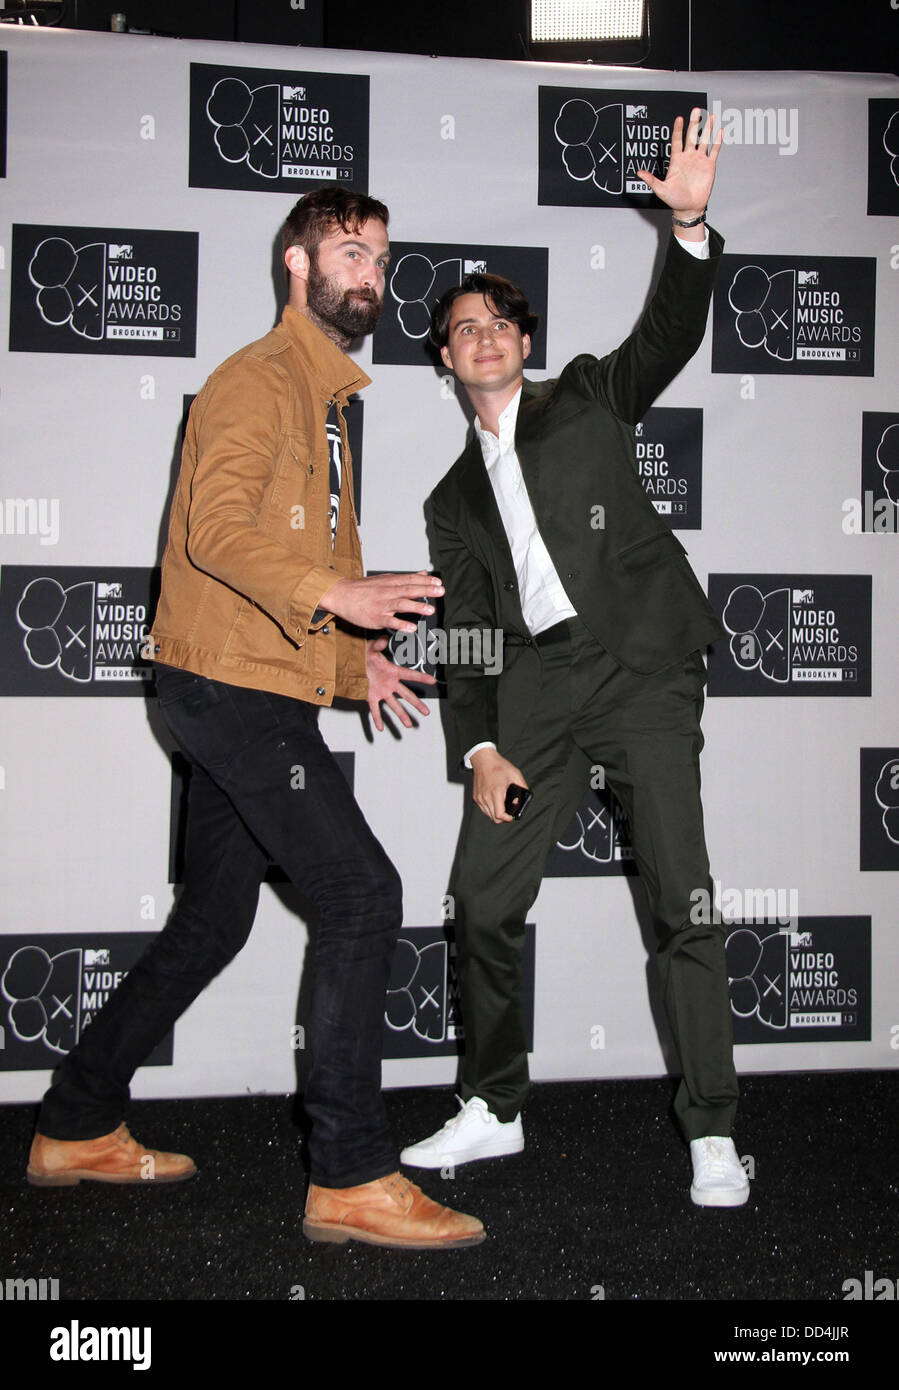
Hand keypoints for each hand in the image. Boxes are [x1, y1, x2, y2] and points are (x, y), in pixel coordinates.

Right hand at [320, 570, 443, 632]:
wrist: (341, 595)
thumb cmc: (363, 589)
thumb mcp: (385, 579)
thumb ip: (405, 578)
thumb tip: (423, 573)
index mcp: (391, 582)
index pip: (411, 580)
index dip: (425, 581)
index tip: (438, 583)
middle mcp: (388, 592)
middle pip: (409, 590)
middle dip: (426, 591)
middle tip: (440, 592)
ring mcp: (382, 605)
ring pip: (401, 604)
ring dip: (416, 607)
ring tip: (429, 610)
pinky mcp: (376, 618)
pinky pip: (390, 622)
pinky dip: (401, 624)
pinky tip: (411, 628)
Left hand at [365, 636, 435, 730]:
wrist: (352, 662)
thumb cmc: (364, 654)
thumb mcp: (371, 648)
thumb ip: (378, 645)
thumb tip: (384, 639)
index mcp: (392, 671)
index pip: (410, 675)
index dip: (422, 678)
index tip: (433, 681)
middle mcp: (390, 683)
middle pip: (407, 695)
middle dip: (417, 704)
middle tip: (426, 712)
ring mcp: (382, 691)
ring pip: (394, 705)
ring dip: (402, 715)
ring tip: (409, 724)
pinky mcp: (371, 696)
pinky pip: (375, 709)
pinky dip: (377, 718)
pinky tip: (380, 728)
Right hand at [470, 747, 527, 823]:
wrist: (484, 760)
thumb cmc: (498, 766)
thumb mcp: (516, 775)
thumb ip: (522, 787)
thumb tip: (522, 800)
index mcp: (496, 792)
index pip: (500, 815)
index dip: (508, 818)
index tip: (512, 816)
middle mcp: (486, 797)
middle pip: (494, 818)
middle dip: (504, 817)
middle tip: (509, 810)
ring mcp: (480, 798)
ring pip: (489, 815)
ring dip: (496, 813)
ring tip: (502, 805)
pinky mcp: (476, 797)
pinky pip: (484, 809)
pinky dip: (490, 809)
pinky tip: (495, 801)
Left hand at [637, 108, 721, 224]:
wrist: (689, 208)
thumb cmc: (674, 200)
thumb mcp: (661, 190)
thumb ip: (651, 180)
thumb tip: (639, 173)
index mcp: (676, 161)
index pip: (677, 141)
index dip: (678, 130)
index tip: (679, 118)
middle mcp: (688, 158)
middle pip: (691, 136)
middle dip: (693, 123)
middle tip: (695, 111)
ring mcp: (699, 160)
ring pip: (703, 140)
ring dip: (706, 128)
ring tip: (709, 116)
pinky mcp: (709, 166)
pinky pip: (714, 151)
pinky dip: (717, 141)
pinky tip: (719, 131)